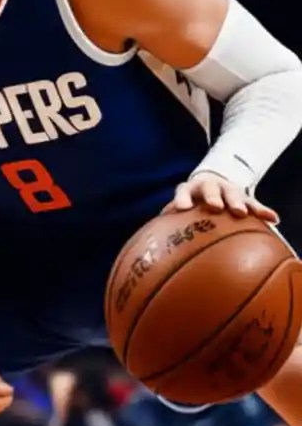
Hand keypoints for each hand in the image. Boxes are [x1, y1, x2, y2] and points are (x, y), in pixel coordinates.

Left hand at [163, 171, 277, 222]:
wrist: (209, 184)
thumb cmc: (190, 202)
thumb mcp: (179, 207)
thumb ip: (169, 220)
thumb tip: (153, 241)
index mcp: (188, 190)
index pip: (183, 192)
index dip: (182, 199)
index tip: (182, 208)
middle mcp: (208, 187)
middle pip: (210, 190)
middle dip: (212, 197)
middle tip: (216, 207)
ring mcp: (227, 190)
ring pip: (233, 194)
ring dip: (238, 203)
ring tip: (242, 213)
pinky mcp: (244, 196)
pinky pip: (255, 203)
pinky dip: (262, 210)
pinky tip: (273, 218)